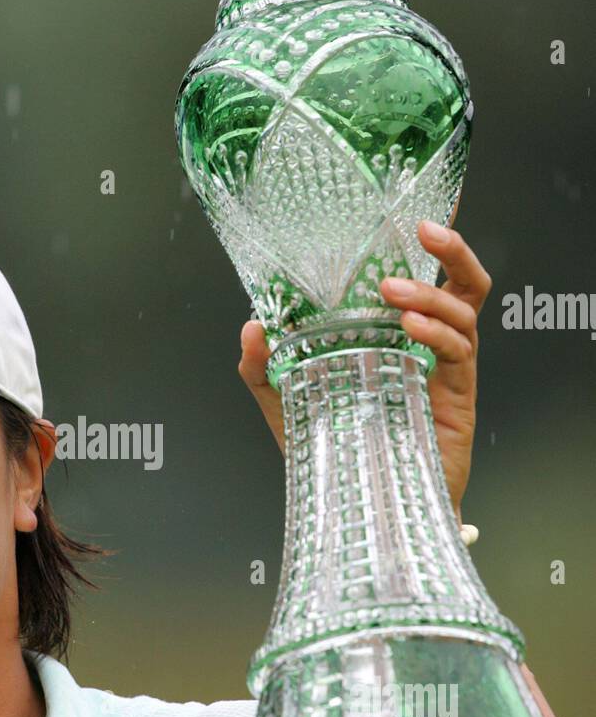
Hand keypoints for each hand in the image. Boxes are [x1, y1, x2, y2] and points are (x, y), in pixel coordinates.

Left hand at [238, 219, 491, 517]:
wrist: (363, 507)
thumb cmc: (334, 449)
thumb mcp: (288, 403)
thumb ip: (265, 367)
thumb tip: (252, 325)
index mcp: (396, 333)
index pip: (421, 276)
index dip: (428, 243)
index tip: (412, 209)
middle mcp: (429, 342)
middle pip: (463, 281)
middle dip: (452, 249)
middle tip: (422, 230)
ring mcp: (447, 367)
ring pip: (463, 309)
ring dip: (430, 293)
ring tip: (392, 293)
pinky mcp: (457, 396)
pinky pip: (460, 351)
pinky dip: (436, 333)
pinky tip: (408, 330)